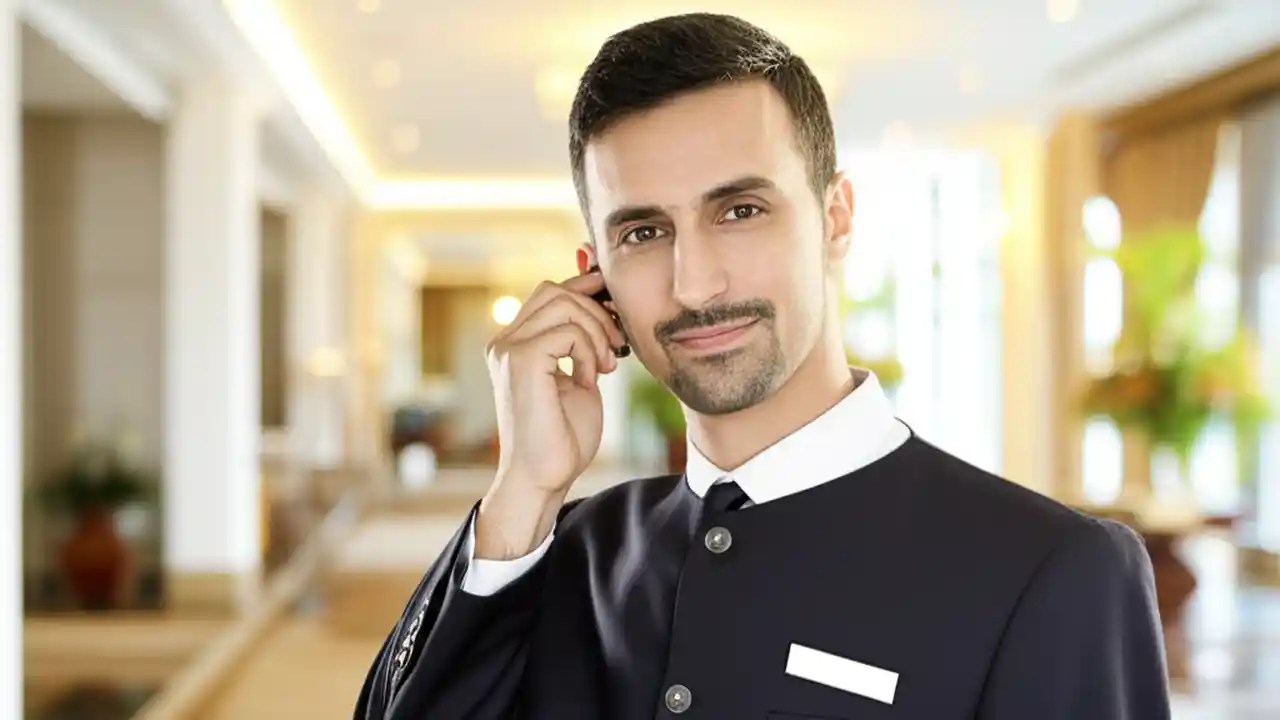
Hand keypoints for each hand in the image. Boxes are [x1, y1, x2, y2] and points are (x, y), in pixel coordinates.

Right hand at [477, 270, 626, 557]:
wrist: (544, 479)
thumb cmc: (563, 437)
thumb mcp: (579, 377)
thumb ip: (581, 343)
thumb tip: (600, 303)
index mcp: (514, 345)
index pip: (548, 293)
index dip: (584, 289)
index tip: (615, 304)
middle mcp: (504, 342)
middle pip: (554, 290)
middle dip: (596, 311)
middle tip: (616, 349)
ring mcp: (508, 350)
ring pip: (563, 304)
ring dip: (596, 332)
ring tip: (605, 368)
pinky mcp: (521, 361)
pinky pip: (568, 331)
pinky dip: (589, 352)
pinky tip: (590, 380)